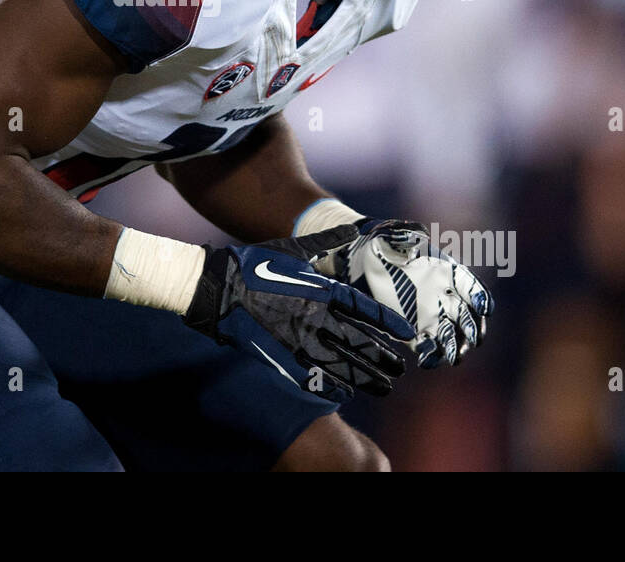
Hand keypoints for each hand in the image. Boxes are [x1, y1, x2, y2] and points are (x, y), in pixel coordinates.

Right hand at [183, 225, 415, 401]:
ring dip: (366, 377)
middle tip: (399, 370)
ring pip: (342, 364)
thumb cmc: (255, 264)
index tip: (406, 334)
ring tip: (383, 387)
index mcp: (321, 289)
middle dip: (383, 358)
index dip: (388, 323)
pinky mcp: (281, 356)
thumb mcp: (293, 247)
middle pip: (360, 342)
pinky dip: (332, 387)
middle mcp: (316, 316)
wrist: (218, 288)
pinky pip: (314, 377)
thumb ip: (327, 241)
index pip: (365, 309)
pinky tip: (346, 394)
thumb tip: (355, 229)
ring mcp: (299, 339)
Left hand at [343, 220, 493, 368]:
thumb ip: (404, 238)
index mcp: (446, 271)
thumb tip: (414, 242)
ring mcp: (431, 314)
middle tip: (473, 340)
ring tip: (454, 358)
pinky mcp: (414, 330)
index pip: (470, 285)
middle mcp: (444, 295)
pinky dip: (431, 356)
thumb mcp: (391, 236)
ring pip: (452, 334)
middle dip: (472, 328)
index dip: (480, 297)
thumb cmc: (382, 243)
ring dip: (456, 347)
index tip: (485, 308)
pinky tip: (426, 362)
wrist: (363, 261)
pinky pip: (428, 346)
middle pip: (467, 315)